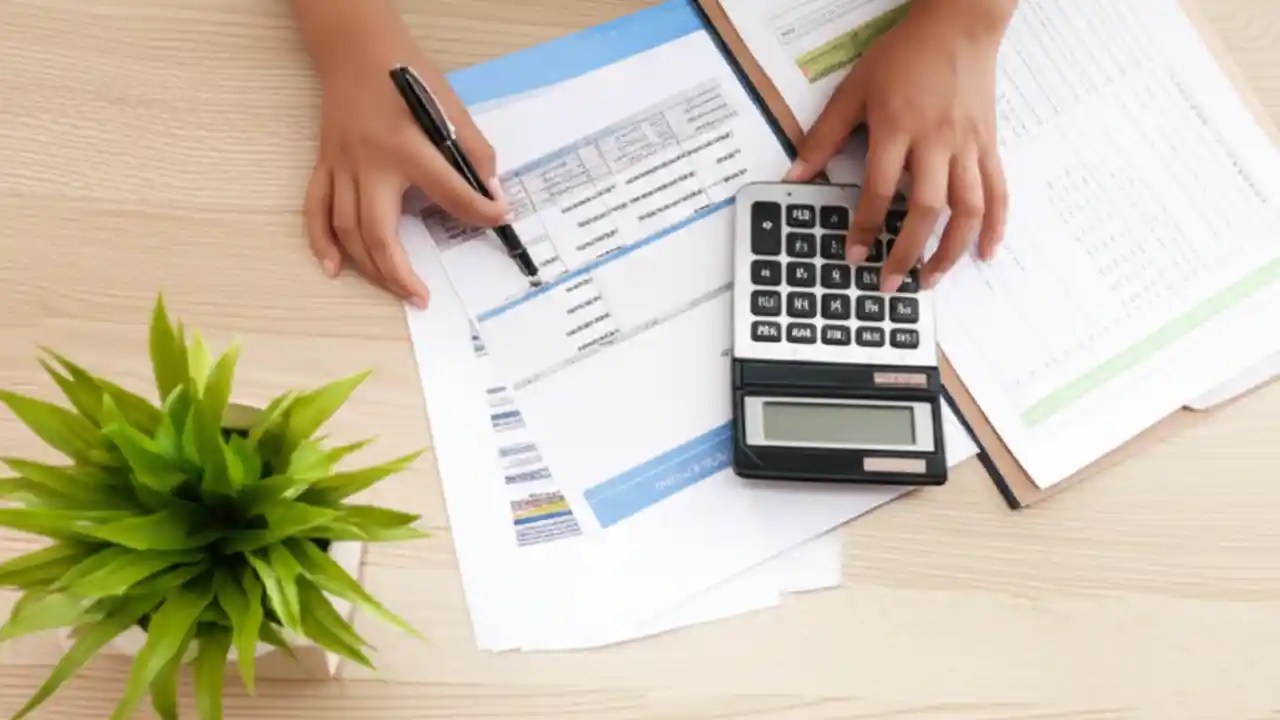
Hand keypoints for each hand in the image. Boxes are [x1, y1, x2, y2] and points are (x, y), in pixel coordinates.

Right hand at [294, 2, 505, 307]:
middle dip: (400, 271)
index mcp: (406, 145)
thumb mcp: (450, 106)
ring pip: (347, 230)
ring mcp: (341, 167)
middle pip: (378, 232)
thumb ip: (474, 152)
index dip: (479, 211)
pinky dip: (321, 243)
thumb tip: (490, 193)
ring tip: (394, 289)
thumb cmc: (406, 75)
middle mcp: (368, 162)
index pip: (450, 191)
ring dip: (369, 267)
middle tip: (422, 296)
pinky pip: (316, 211)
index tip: (499, 222)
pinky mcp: (325, 165)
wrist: (355, 49)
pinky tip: (335, 269)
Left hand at [786, 0, 1012, 291]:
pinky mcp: (989, 145)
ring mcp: (967, 145)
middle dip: (907, 251)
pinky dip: (995, 225)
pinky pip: (997, 191)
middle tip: (890, 283)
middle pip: (926, 208)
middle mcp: (936, 141)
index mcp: (898, 127)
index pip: (880, 188)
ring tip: (932, 278)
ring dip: (951, 250)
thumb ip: (824, 136)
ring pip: (966, 207)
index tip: (853, 256)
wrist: (958, 24)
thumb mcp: (853, 90)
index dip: (865, 226)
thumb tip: (795, 175)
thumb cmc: (903, 55)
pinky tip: (985, 252)